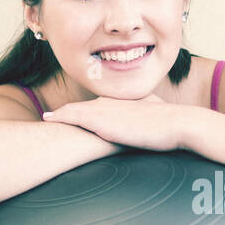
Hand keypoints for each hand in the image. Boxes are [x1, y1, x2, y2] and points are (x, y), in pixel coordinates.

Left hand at [42, 94, 188, 151]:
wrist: (177, 123)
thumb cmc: (172, 122)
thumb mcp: (157, 114)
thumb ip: (147, 113)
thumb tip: (150, 119)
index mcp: (122, 101)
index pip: (97, 105)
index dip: (83, 110)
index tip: (72, 114)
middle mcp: (110, 102)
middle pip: (83, 107)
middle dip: (68, 112)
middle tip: (51, 117)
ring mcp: (105, 109)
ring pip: (75, 110)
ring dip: (60, 115)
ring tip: (46, 119)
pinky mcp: (101, 121)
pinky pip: (73, 117)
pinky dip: (60, 118)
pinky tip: (49, 120)